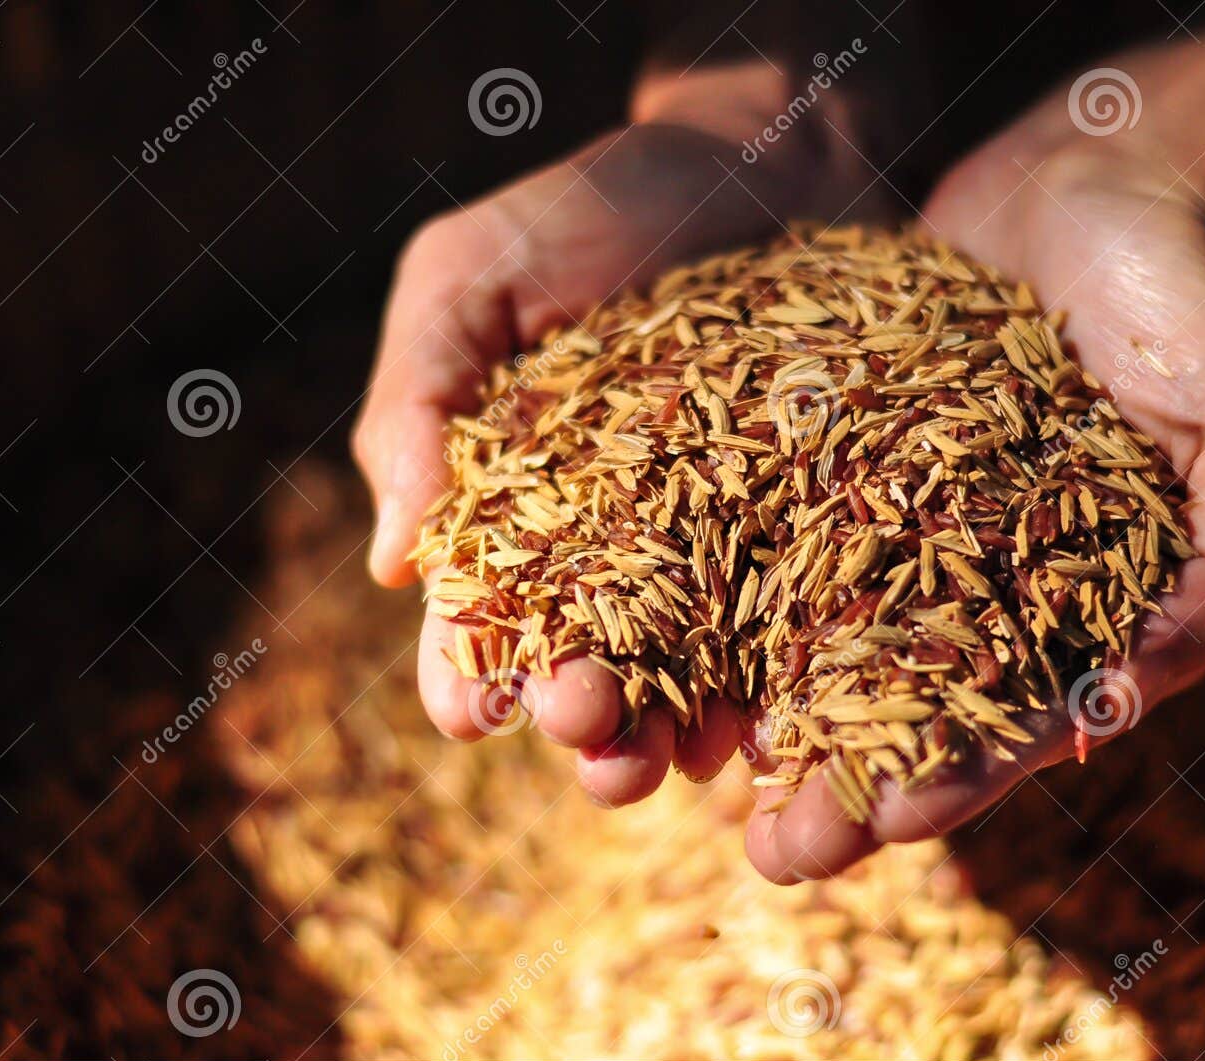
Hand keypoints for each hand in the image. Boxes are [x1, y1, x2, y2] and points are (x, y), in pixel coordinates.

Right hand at [353, 64, 892, 803]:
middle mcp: (616, 546)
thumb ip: (417, 398)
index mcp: (518, 501)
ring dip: (669, 728)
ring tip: (665, 763)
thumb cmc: (599, 201)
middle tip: (584, 740)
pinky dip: (780, 683)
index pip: (481, 607)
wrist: (764, 154)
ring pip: (689, 669)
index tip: (470, 712)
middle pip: (587, 658)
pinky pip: (795, 628)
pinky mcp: (812, 532)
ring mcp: (719, 548)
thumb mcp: (473, 271)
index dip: (468, 666)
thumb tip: (392, 559)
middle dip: (579, 714)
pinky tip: (769, 726)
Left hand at [742, 24, 1204, 879]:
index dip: (957, 775)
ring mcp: (896, 529)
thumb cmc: (1190, 302)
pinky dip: (715, 583)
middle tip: (774, 852)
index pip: (1018, 718)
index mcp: (1079, 613)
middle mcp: (977, 589)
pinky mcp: (831, 464)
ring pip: (815, 636)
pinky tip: (659, 632)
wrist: (1094, 180)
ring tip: (702, 771)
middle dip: (841, 781)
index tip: (885, 825)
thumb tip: (1138, 695)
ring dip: (762, 707)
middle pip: (904, 705)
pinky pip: (764, 530)